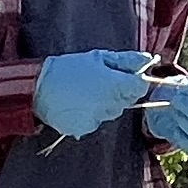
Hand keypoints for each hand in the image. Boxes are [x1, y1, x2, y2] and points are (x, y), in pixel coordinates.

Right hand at [34, 50, 157, 139]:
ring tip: (86, 92)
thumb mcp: (98, 58)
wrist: (38, 87)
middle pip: (126, 101)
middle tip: (99, 82)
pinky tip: (78, 104)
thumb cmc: (69, 68)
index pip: (140, 88)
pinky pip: (96, 122)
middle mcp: (109, 104)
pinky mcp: (85, 129)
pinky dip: (91, 115)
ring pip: (111, 112)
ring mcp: (97, 119)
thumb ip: (126, 60)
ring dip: (104, 104)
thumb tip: (149, 59)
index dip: (134, 82)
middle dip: (118, 92)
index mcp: (115, 85)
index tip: (124, 77)